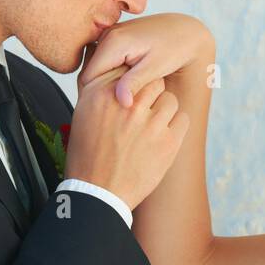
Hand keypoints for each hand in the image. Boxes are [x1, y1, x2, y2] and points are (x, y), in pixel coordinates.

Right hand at [64, 59, 189, 210]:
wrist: (97, 193)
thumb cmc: (88, 154)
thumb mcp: (82, 114)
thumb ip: (100, 89)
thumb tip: (119, 71)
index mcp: (103, 94)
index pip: (130, 71)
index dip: (134, 82)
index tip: (134, 94)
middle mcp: (128, 104)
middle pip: (153, 81)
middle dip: (150, 93)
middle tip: (145, 110)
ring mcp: (150, 123)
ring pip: (169, 99)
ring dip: (163, 110)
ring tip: (152, 126)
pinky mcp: (168, 142)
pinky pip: (183, 119)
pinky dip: (175, 126)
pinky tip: (163, 136)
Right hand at [79, 14, 213, 107]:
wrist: (184, 30)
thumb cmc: (174, 49)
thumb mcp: (155, 68)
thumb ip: (136, 82)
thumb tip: (122, 102)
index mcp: (114, 42)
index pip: (89, 77)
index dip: (94, 98)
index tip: (108, 115)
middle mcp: (107, 35)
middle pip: (91, 74)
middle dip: (99, 93)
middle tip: (116, 113)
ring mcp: (109, 36)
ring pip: (97, 70)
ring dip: (105, 87)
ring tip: (124, 102)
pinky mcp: (114, 40)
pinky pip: (106, 64)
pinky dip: (112, 78)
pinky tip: (128, 89)